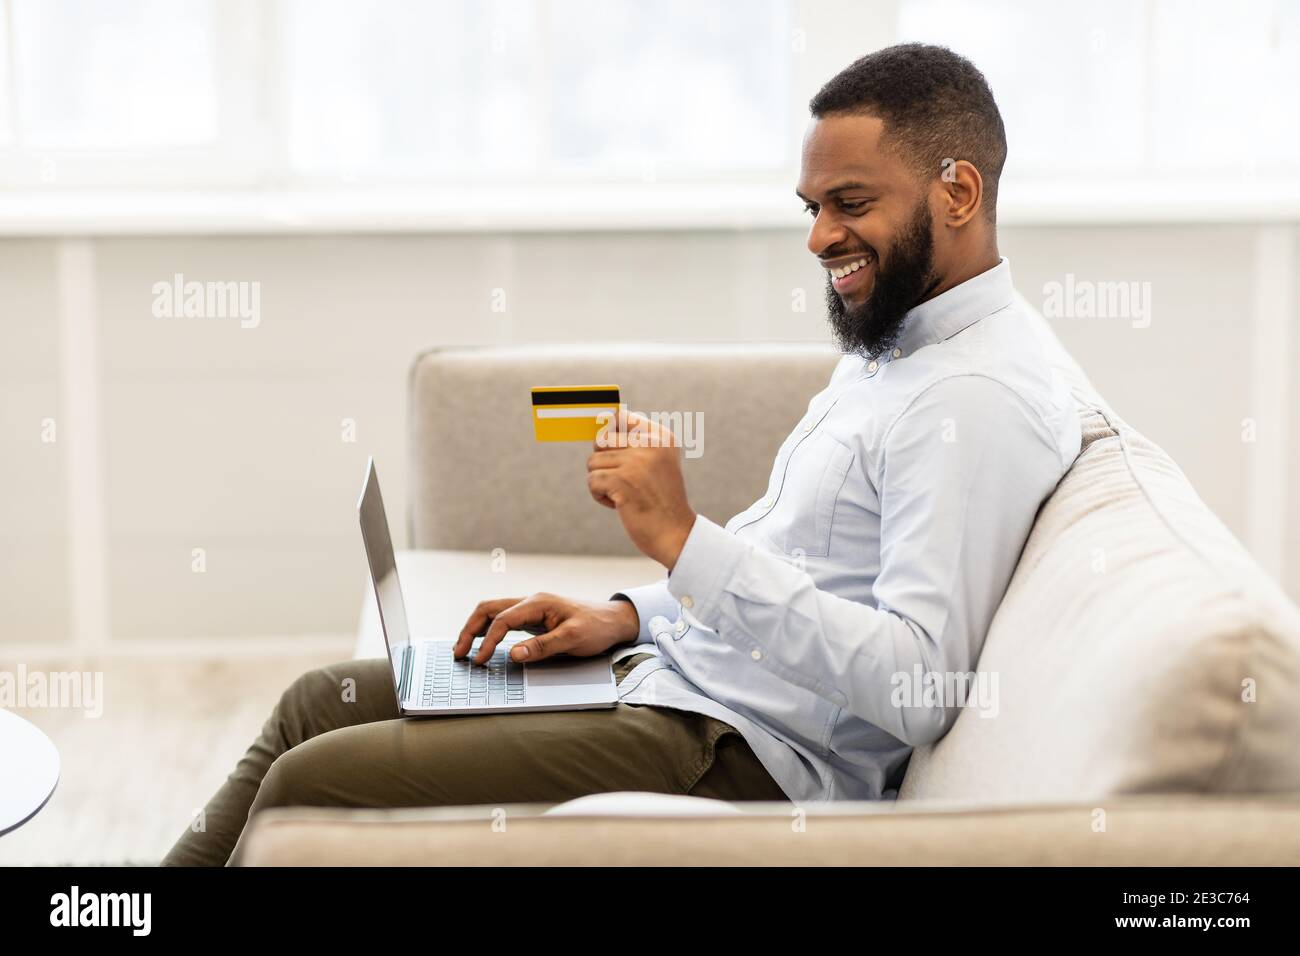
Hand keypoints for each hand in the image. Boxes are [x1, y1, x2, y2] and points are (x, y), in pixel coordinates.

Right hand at [453, 593, 640, 664]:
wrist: (613, 621)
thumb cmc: (596, 628)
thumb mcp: (572, 639)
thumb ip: (542, 647)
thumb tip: (512, 654)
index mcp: (537, 603)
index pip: (502, 619)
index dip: (487, 641)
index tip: (479, 660)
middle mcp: (530, 602)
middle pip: (488, 609)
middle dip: (470, 629)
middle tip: (459, 652)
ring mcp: (531, 608)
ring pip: (493, 612)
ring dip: (476, 628)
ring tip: (464, 649)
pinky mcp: (533, 618)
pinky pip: (503, 620)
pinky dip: (488, 630)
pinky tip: (483, 644)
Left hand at [587, 409, 696, 568]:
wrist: (675, 533)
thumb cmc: (661, 499)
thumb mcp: (658, 462)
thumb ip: (634, 441)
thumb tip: (601, 419)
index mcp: (661, 436)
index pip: (619, 417)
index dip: (610, 437)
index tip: (619, 457)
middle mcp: (650, 444)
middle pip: (601, 440)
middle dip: (604, 462)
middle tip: (623, 480)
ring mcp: (636, 462)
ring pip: (593, 462)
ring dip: (603, 482)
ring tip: (626, 494)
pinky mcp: (621, 481)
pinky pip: (592, 480)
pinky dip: (600, 496)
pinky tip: (621, 505)